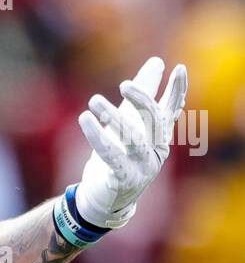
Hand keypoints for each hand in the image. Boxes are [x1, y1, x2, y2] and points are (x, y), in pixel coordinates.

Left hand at [75, 57, 187, 228]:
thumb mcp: (130, 123)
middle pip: (154, 121)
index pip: (172, 110)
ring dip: (113, 116)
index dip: (177, 91)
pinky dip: (97, 136)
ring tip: (93, 101)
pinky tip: (85, 119)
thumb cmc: (119, 157)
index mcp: (160, 138)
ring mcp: (141, 167)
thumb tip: (156, 62)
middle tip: (124, 84)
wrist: (105, 201)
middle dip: (142, 100)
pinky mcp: (122, 179)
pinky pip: (110, 155)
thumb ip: (142, 94)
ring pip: (132, 137)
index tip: (179, 69)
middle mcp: (155, 152)